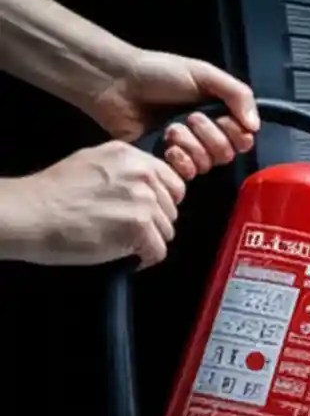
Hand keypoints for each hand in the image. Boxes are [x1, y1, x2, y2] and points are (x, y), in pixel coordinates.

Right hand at [0, 141, 184, 268]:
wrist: (30, 214)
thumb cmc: (50, 195)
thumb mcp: (91, 164)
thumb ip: (123, 172)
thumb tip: (145, 187)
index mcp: (131, 156)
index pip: (172, 183)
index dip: (160, 202)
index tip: (145, 213)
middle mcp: (142, 174)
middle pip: (171, 209)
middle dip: (153, 223)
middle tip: (126, 230)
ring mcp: (143, 200)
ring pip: (166, 231)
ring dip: (148, 241)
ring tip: (120, 242)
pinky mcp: (140, 226)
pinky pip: (158, 251)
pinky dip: (144, 259)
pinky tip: (125, 256)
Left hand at [83, 49, 258, 179]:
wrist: (117, 83)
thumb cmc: (158, 73)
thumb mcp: (203, 73)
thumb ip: (237, 94)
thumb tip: (255, 126)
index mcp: (219, 113)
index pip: (244, 137)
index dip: (236, 133)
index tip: (221, 118)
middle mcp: (206, 134)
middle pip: (228, 153)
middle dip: (210, 137)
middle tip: (189, 119)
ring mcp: (187, 150)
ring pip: (208, 164)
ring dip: (191, 146)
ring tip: (170, 130)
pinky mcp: (167, 163)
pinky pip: (188, 174)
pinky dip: (180, 162)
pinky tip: (166, 148)